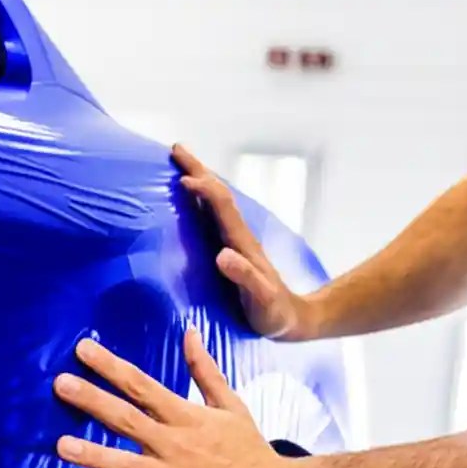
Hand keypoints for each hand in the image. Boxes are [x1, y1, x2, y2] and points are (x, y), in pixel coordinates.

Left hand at [53, 328, 304, 467]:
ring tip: (61, 444)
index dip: (111, 367)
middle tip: (61, 384)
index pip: (142, 385)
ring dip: (92, 452)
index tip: (85, 351)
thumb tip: (190, 334)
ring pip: (125, 462)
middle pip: (126, 418)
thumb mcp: (231, 405)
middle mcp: (175, 444)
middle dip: (91, 400)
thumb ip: (205, 370)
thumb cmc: (251, 452)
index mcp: (187, 416)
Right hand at [173, 144, 320, 340]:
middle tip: (175, 149)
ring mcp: (234, 240)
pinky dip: (200, 198)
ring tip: (180, 163)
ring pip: (215, 201)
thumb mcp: (261, 299)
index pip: (222, 207)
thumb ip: (245, 277)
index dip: (205, 191)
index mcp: (241, 243)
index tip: (184, 180)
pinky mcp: (229, 249)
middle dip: (198, 170)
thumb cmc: (274, 312)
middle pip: (217, 194)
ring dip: (199, 177)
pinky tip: (190, 197)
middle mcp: (237, 235)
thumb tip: (221, 255)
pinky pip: (212, 215)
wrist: (291, 318)